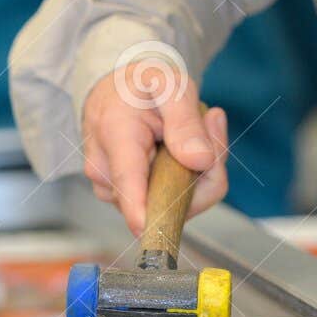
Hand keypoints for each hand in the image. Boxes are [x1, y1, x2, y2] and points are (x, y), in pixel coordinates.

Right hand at [80, 58, 228, 235]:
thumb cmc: (141, 86)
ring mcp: (113, 190)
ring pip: (169, 204)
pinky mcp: (123, 199)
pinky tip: (180, 153)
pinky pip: (166, 203)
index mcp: (116, 136)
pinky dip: (183, 182)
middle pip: (164, 199)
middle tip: (209, 126)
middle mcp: (107, 171)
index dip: (144, 214)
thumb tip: (200, 160)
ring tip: (190, 135)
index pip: (128, 185)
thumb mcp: (170, 85)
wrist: (117, 90)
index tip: (154, 232)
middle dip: (201, 173)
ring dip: (193, 177)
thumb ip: (186, 120)